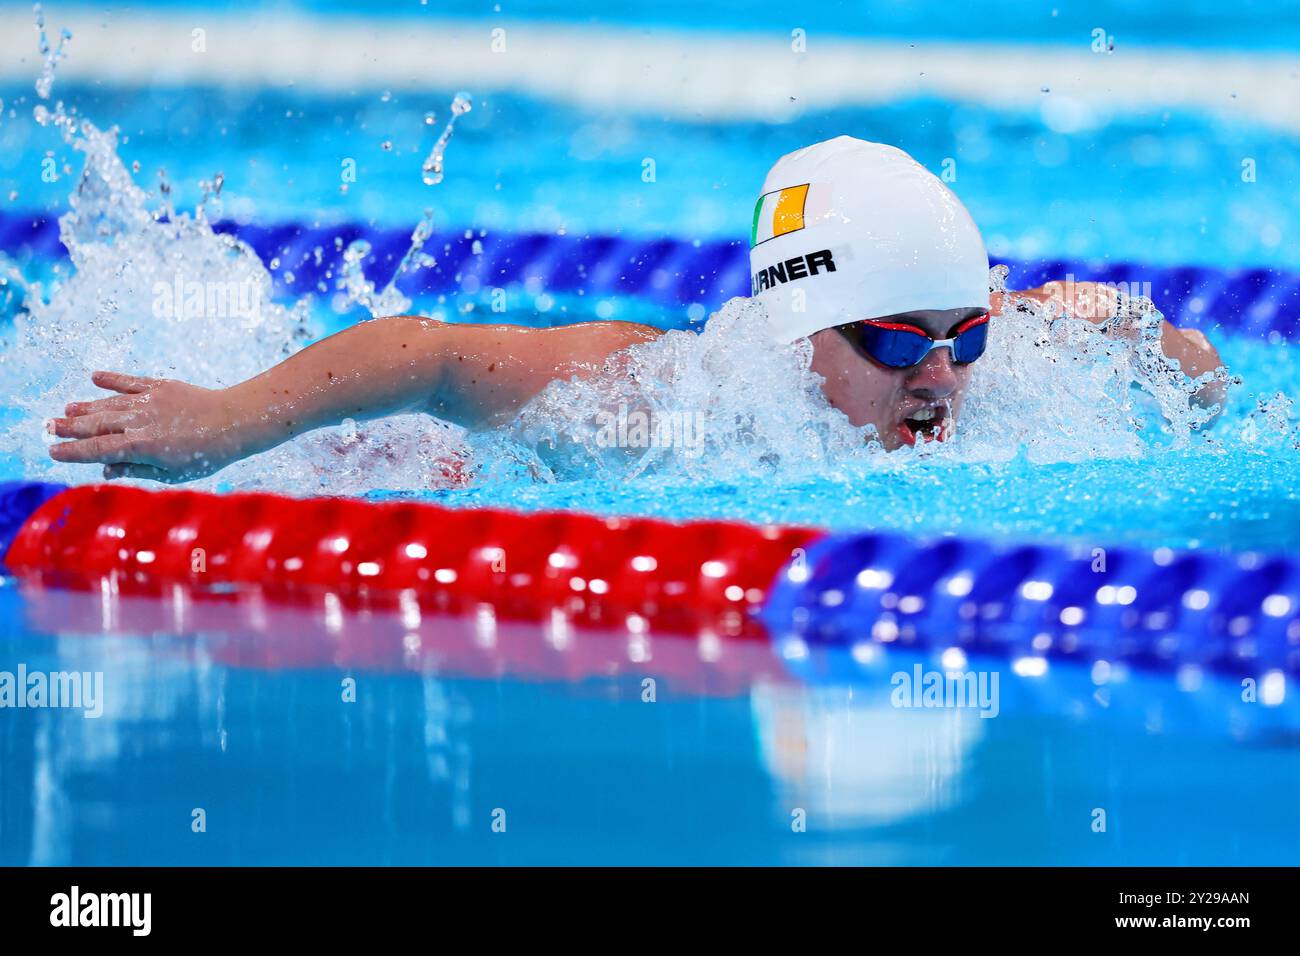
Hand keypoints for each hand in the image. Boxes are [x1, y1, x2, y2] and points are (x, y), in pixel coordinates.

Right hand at [48, 371, 243, 482]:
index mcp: (141, 446)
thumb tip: (106, 468)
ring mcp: (149, 400)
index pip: (97, 449)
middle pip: (97, 424)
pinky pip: (131, 382)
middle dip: (70, 427)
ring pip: (109, 403)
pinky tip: (95, 377)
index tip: (53, 451)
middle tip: (48, 427)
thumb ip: (137, 468)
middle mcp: (139, 421)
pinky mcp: (161, 386)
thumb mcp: (172, 473)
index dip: (73, 451)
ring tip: (67, 410)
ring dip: (86, 406)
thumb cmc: (207, 455)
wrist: (235, 422)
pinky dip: (112, 379)